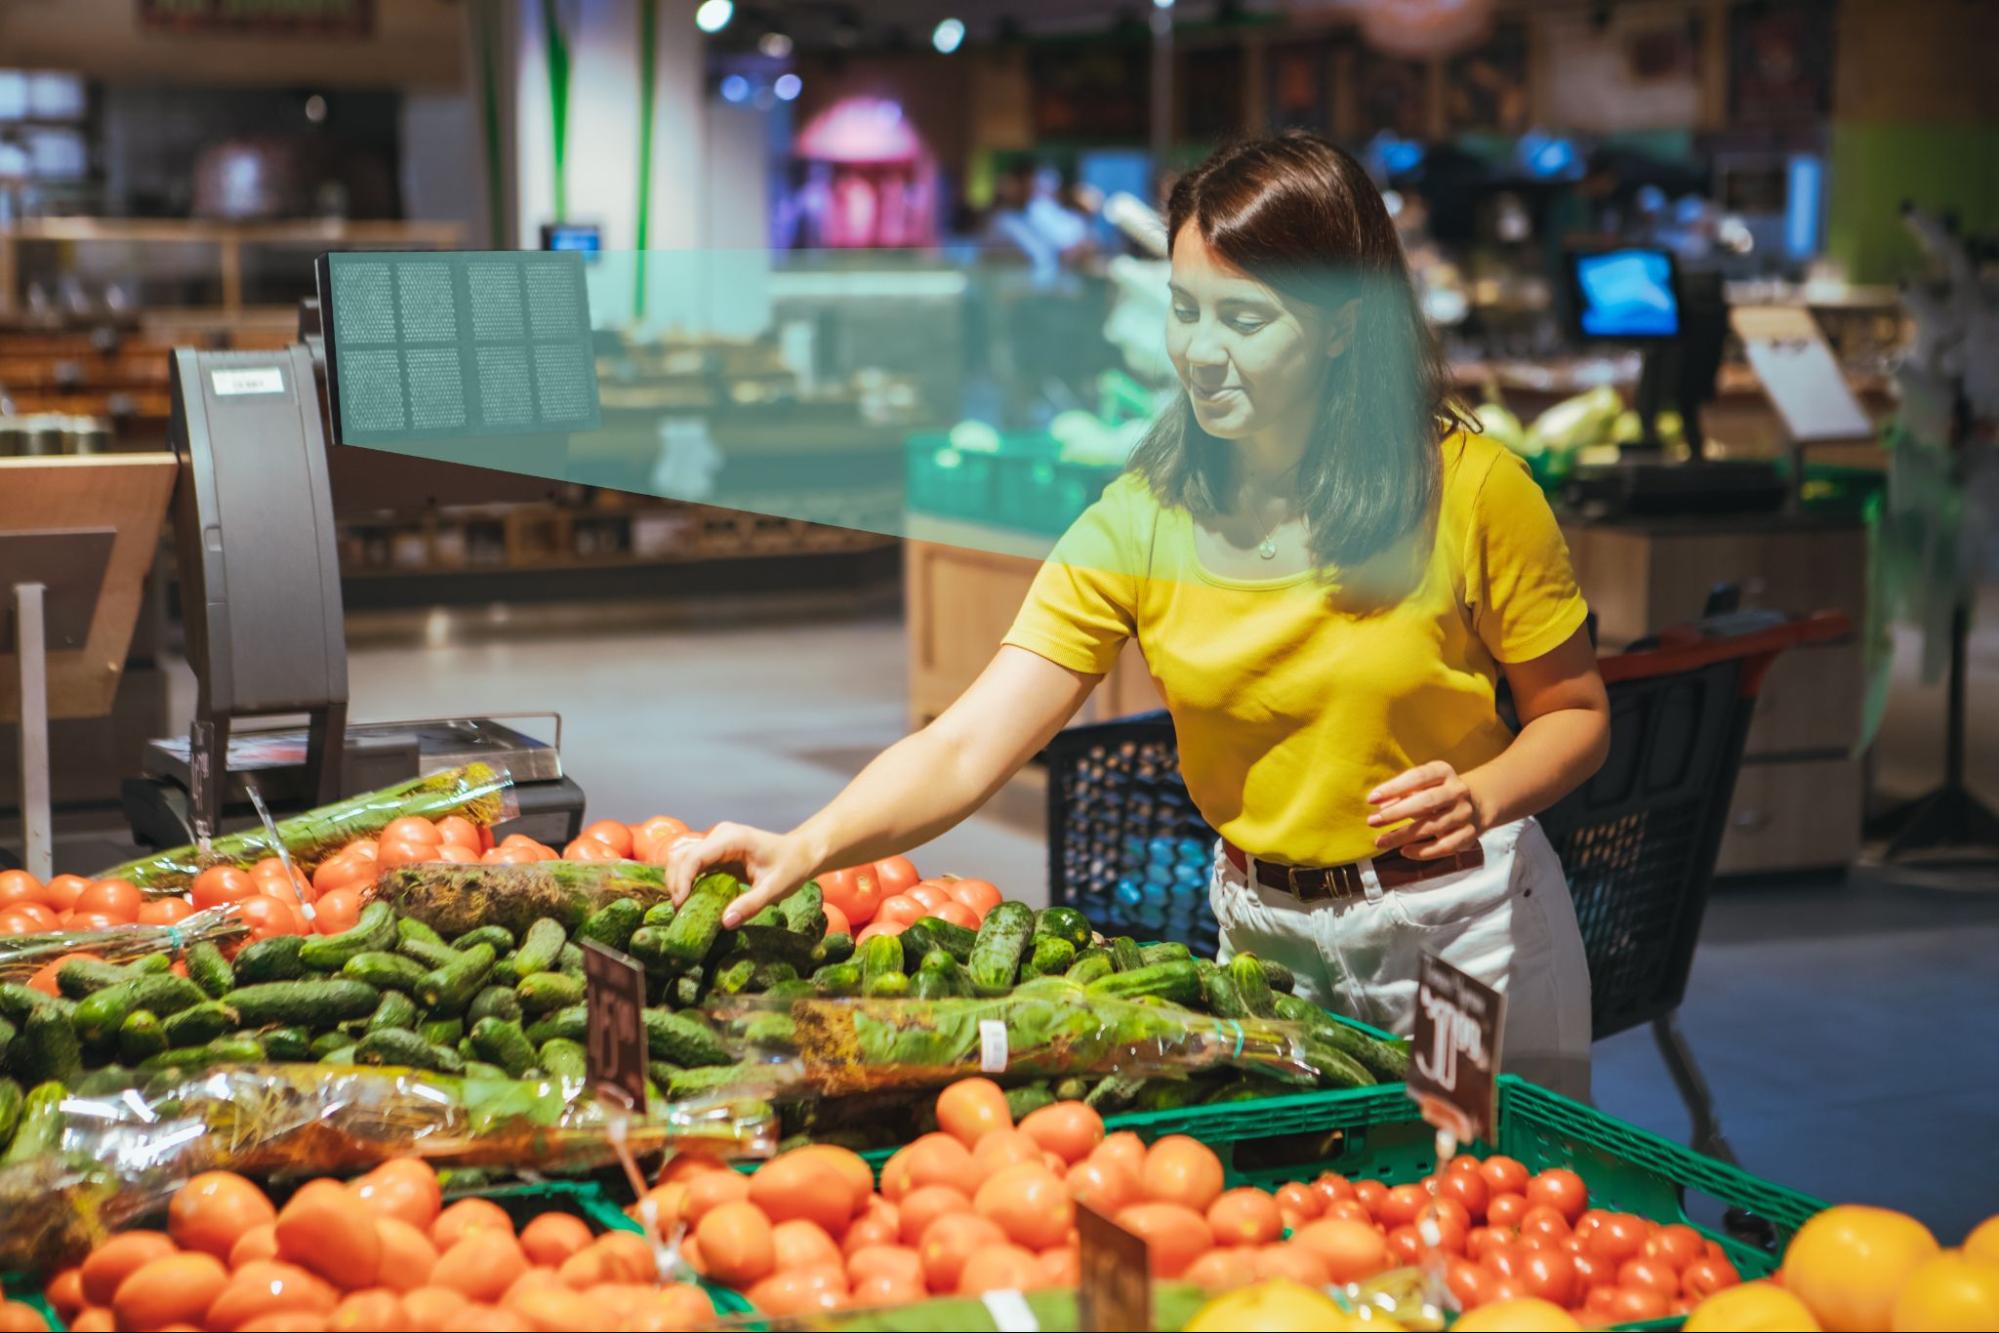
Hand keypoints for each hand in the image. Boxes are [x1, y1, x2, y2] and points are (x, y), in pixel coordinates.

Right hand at [664, 821, 817, 926]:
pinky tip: (690, 900)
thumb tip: (725, 923)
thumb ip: (750, 905)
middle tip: (680, 911)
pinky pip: (692, 864)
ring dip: (678, 882)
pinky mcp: (716, 853)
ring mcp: (716, 842)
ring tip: (683, 907)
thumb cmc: (791, 867)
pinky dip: (686, 881)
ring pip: (682, 858)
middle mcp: (719, 835)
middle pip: (682, 856)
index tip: (680, 904)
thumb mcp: (775, 889)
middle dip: (676, 883)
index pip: (695, 856)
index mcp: (732, 839)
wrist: (801, 853)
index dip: (682, 880)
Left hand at [1366, 761, 1486, 859]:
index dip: (1393, 787)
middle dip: (1396, 813)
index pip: (1418, 776)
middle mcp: (1458, 791)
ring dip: (1403, 835)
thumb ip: (1400, 794)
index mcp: (1444, 771)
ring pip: (1433, 826)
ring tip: (1381, 842)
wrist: (1475, 804)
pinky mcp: (1470, 834)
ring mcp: (1465, 813)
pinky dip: (1423, 852)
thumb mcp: (1421, 786)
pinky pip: (1445, 846)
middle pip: (1426, 802)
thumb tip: (1378, 806)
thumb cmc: (1436, 792)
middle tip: (1372, 821)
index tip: (1371, 799)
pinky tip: (1404, 851)